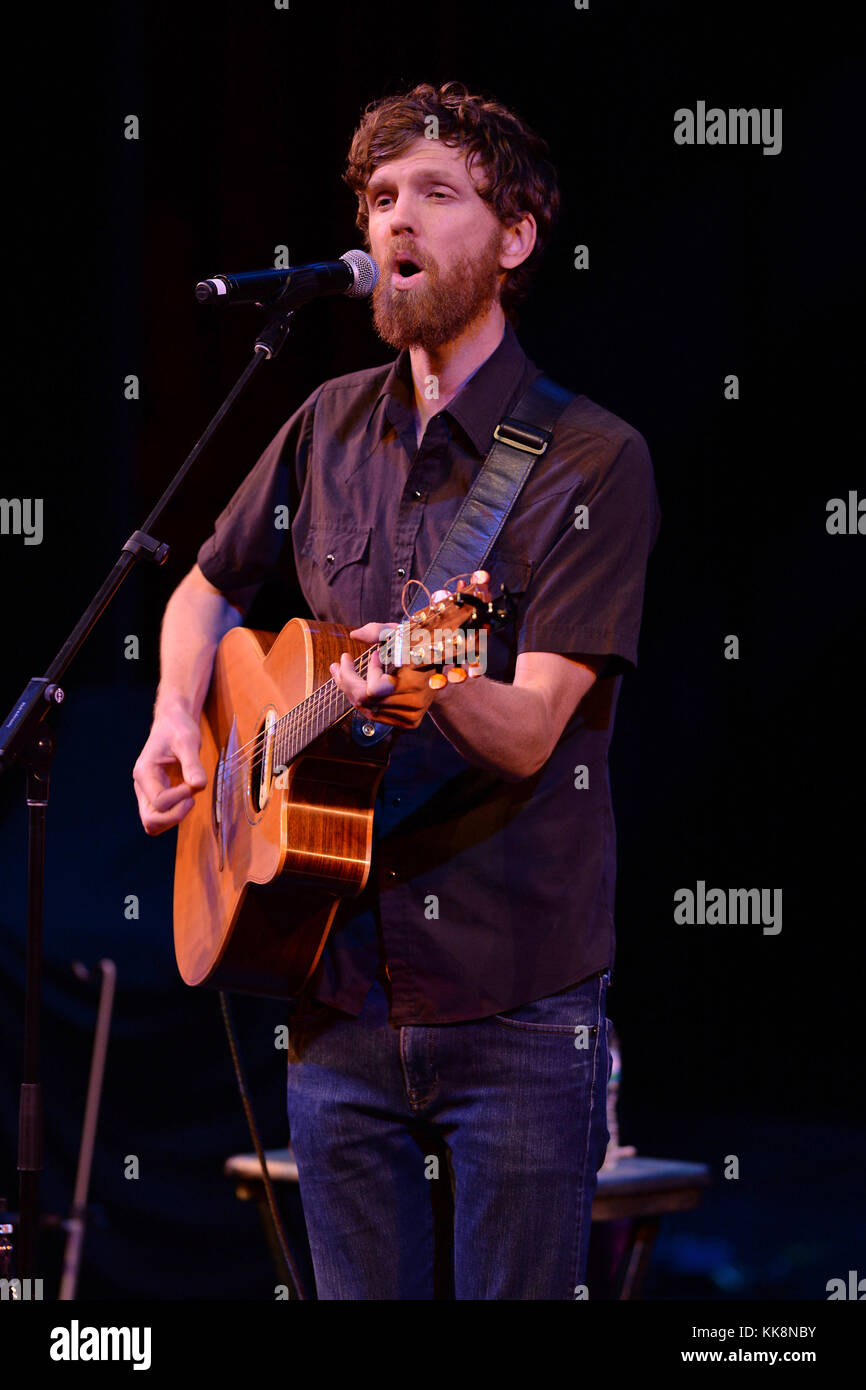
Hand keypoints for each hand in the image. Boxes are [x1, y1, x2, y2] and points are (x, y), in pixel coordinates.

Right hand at [133, 707, 206, 834]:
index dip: (179, 798)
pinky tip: (186, 798)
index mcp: (144, 772)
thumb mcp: (188, 741)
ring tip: (189, 798)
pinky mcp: (156, 795)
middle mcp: (141, 785)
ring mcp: (147, 792)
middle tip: (191, 799)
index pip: (158, 802)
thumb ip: (192, 764)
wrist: (173, 723)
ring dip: (175, 817)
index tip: (193, 783)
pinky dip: (174, 815)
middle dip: (174, 816)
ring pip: (153, 823)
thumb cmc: (178, 728)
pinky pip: (160, 817)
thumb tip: (198, 785)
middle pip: (150, 820)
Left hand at [329, 621, 440, 729]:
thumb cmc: (420, 645)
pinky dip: (362, 701)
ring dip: (350, 690)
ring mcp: (413, 715)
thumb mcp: (402, 632)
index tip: (375, 654)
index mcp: (416, 679)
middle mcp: (415, 702)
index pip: (376, 687)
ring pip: (367, 710)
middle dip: (347, 681)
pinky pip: (375, 716)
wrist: (443, 669)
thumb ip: (377, 630)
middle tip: (338, 664)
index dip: (370, 670)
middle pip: (366, 700)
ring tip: (341, 672)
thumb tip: (353, 635)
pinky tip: (356, 685)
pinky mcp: (410, 722)